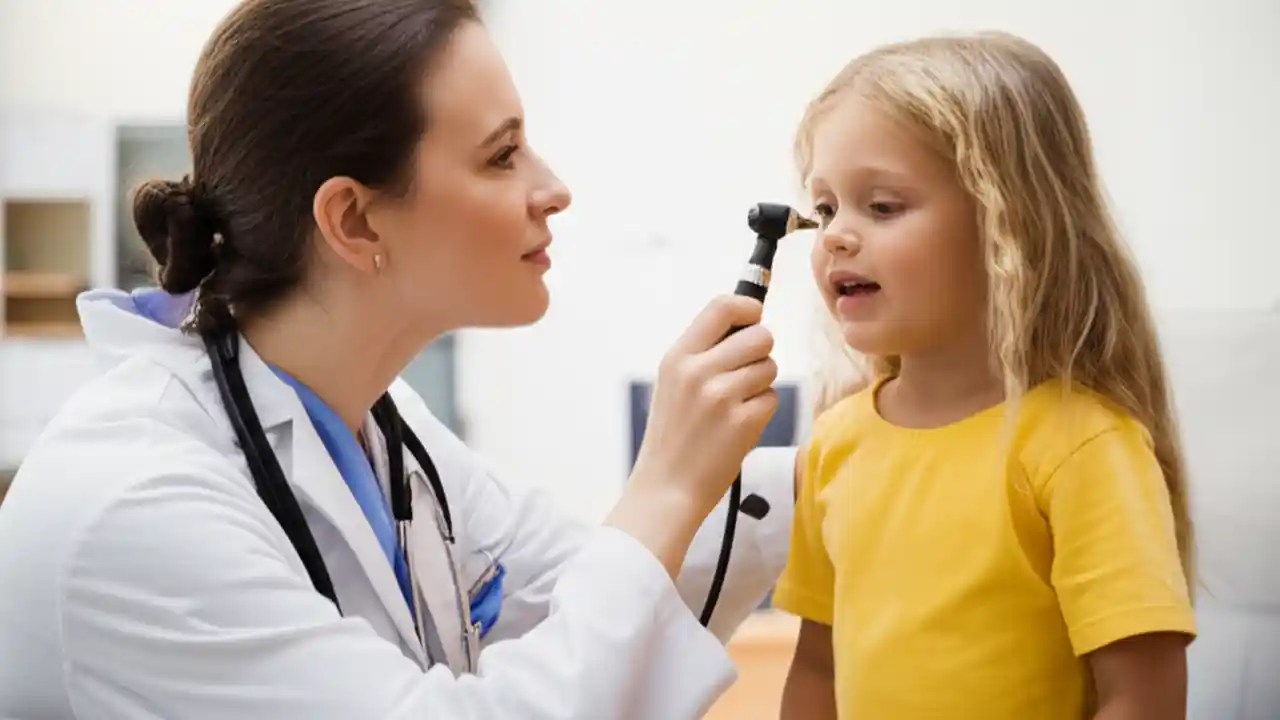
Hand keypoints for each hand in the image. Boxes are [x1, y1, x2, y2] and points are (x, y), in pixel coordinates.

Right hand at [634, 295, 778, 517]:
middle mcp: (698, 371)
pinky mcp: (742, 422)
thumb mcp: (673, 383)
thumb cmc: (675, 434)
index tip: (753, 319)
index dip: (748, 308)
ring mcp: (721, 397)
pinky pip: (772, 398)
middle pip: (760, 335)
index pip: (723, 306)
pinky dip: (761, 411)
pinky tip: (738, 427)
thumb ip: (704, 351)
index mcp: (678, 357)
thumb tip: (749, 318)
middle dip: (761, 352)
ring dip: (761, 385)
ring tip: (734, 406)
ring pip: (770, 367)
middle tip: (745, 373)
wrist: (666, 487)